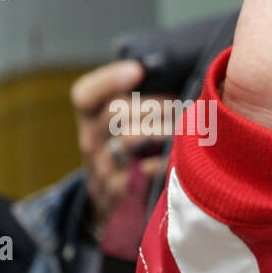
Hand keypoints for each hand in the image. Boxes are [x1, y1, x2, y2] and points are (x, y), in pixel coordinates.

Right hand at [72, 60, 170, 230]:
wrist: (109, 202)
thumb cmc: (126, 152)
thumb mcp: (119, 127)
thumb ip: (135, 101)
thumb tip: (174, 73)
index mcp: (90, 119)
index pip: (84, 95)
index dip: (109, 79)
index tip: (138, 69)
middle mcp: (91, 141)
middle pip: (115, 113)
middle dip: (154, 104)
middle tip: (182, 103)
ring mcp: (103, 168)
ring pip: (129, 139)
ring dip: (163, 129)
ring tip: (187, 125)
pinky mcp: (119, 193)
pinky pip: (143, 171)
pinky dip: (165, 161)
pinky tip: (182, 157)